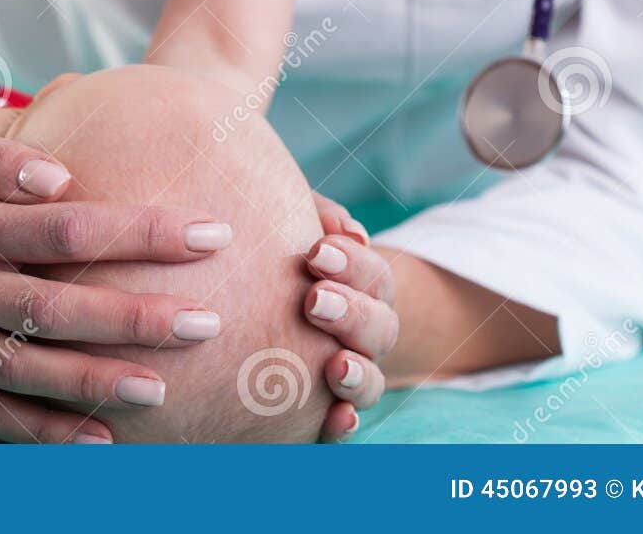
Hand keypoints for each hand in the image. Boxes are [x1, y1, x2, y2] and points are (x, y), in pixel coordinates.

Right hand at [0, 109, 232, 443]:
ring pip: (25, 370)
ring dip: (95, 383)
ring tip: (163, 388)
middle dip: (135, 317)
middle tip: (207, 321)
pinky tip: (99, 440)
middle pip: (55, 308)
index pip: (68, 229)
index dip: (141, 233)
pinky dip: (42, 433)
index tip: (209, 233)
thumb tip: (62, 176)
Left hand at [304, 192, 392, 440]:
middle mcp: (363, 337)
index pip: (373, 276)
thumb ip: (316, 215)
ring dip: (358, 374)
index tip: (318, 252)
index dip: (353, 264)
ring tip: (336, 366)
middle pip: (379, 326)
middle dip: (351, 313)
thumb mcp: (294, 228)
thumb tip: (345, 229)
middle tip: (315, 300)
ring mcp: (349, 378)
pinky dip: (345, 424)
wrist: (263, 316)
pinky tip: (338, 418)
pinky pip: (344, 426)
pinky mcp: (324, 415)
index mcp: (361, 290)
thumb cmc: (280, 261)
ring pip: (371, 381)